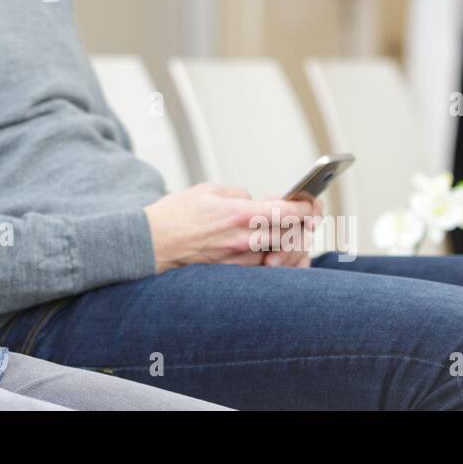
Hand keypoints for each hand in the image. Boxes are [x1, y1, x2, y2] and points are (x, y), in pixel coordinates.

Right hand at [142, 183, 320, 273]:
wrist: (151, 244)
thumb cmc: (175, 215)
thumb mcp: (208, 190)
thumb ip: (239, 194)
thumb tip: (256, 201)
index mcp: (240, 213)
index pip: (288, 211)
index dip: (306, 207)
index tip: (311, 203)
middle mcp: (244, 239)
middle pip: (291, 234)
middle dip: (304, 224)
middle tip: (309, 216)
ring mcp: (239, 259)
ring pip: (280, 252)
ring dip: (290, 241)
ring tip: (292, 231)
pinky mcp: (232, 273)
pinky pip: (264, 266)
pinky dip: (274, 257)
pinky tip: (275, 250)